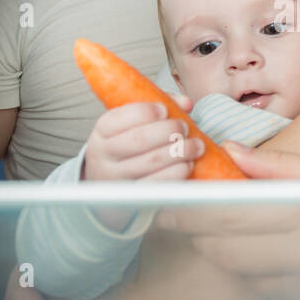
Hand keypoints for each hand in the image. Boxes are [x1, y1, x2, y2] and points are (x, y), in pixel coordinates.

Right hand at [82, 92, 203, 180]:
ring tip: (196, 145)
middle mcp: (104, 154)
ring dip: (180, 151)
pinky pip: (158, 183)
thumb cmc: (128, 143)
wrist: (110, 179)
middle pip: (139, 139)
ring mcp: (116, 177)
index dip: (145, 112)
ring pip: (151, 161)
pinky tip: (188, 164)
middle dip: (168, 130)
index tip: (164, 110)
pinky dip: (177, 172)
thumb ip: (159, 107)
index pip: (120, 117)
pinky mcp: (132, 196)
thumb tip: (185, 103)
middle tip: (185, 127)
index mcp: (103, 130)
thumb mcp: (134, 122)